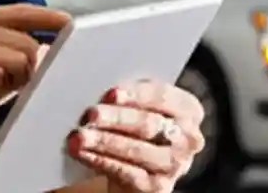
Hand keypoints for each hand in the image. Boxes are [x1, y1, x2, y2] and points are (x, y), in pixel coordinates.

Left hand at [66, 80, 205, 192]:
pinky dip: (101, 161)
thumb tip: (97, 84)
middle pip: (148, 124)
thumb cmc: (135, 126)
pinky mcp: (158, 187)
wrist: (140, 167)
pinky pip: (127, 173)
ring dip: (104, 142)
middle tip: (90, 114)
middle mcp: (188, 138)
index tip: (110, 93)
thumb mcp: (139, 106)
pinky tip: (84, 153)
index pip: (162, 96)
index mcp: (187, 109)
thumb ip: (128, 95)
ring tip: (78, 136)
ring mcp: (175, 165)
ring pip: (137, 150)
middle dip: (116, 118)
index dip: (135, 94)